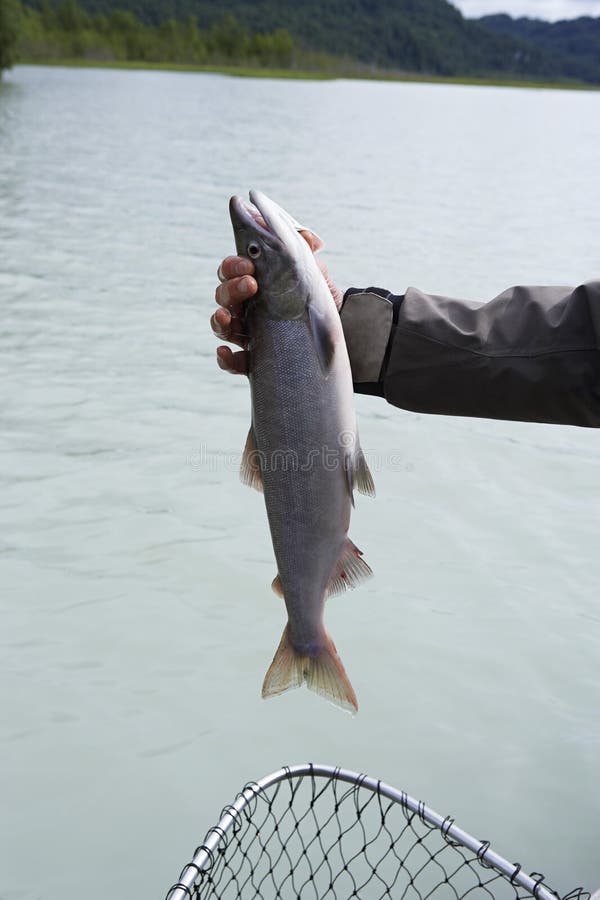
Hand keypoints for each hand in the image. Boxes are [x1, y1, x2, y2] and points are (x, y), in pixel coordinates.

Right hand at [211, 232, 342, 375]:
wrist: (340, 335)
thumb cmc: (320, 303)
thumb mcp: (317, 277)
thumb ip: (307, 257)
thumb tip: (308, 238)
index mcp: (257, 284)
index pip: (233, 270)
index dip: (234, 265)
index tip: (249, 265)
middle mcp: (248, 308)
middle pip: (224, 295)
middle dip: (231, 288)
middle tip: (251, 285)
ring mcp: (249, 335)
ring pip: (222, 326)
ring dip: (219, 320)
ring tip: (226, 317)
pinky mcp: (255, 361)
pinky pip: (233, 361)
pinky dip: (226, 358)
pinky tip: (226, 352)